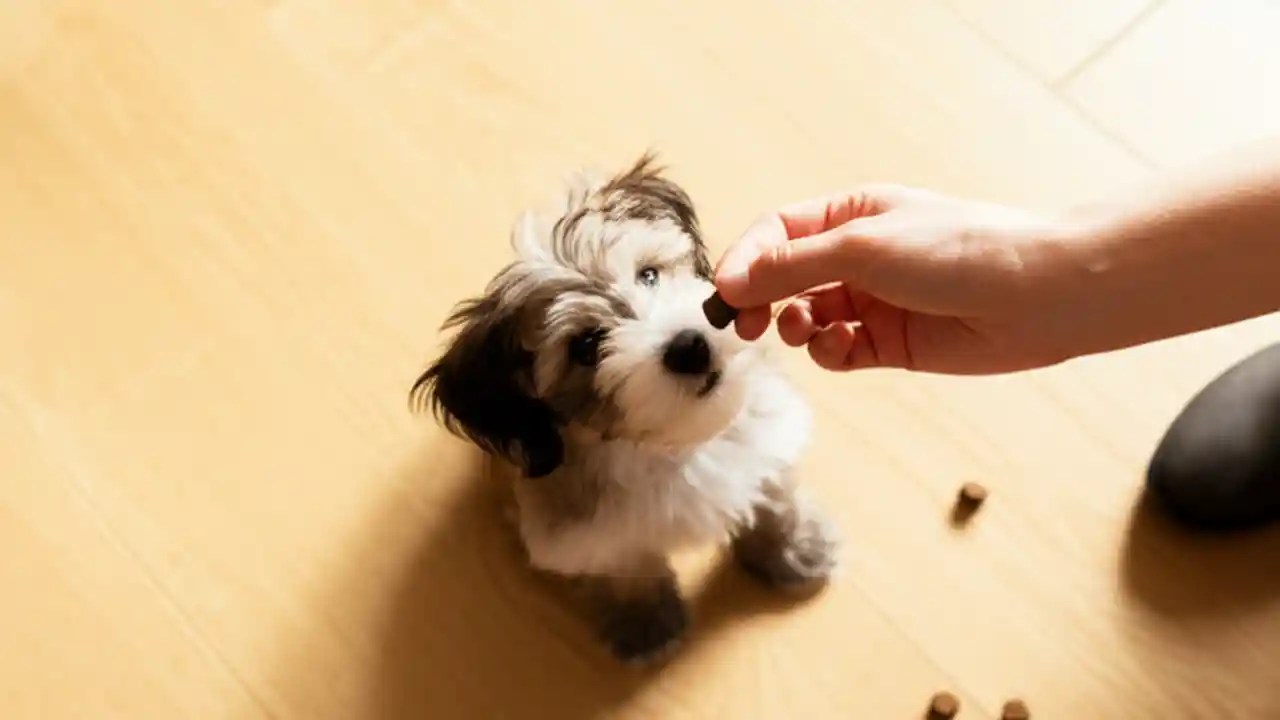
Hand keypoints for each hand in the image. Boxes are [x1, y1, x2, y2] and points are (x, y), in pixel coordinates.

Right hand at [714, 185, 1080, 373]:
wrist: (1037, 296)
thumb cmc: (960, 251)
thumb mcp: (863, 248)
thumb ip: (793, 266)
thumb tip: (734, 281)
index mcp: (852, 215)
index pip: (777, 233)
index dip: (746, 259)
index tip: (725, 292)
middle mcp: (859, 255)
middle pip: (784, 277)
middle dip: (761, 299)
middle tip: (745, 324)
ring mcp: (874, 300)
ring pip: (807, 318)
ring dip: (797, 327)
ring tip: (805, 331)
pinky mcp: (890, 342)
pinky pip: (838, 350)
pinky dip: (831, 352)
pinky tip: (846, 346)